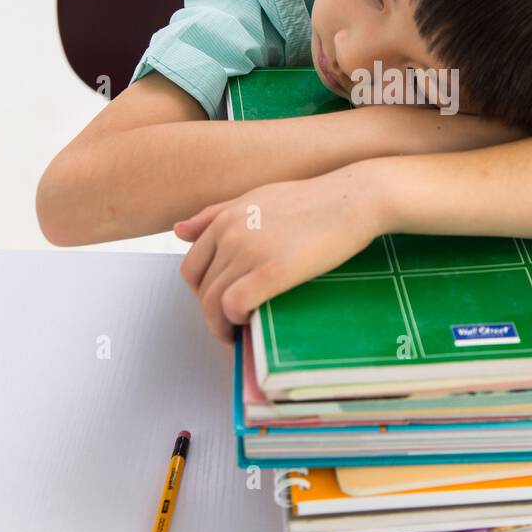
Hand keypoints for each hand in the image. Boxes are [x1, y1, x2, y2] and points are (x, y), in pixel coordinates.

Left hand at [174, 164, 385, 342]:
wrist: (353, 199)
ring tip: (239, 333)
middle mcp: (230, 233)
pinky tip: (251, 322)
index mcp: (225, 217)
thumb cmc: (312, 200)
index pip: (192, 267)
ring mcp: (249, 251)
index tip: (220, 305)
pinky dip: (236, 320)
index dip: (203, 293)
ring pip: (213, 301)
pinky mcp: (272, 270)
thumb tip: (178, 231)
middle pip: (200, 288)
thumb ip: (216, 214)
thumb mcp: (257, 198)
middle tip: (232, 325)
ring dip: (221, 324)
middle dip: (211, 312)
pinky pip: (234, 305)